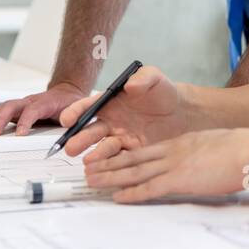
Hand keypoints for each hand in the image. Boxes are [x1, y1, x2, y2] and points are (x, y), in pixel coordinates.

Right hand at [0, 81, 85, 135]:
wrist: (66, 92)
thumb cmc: (70, 104)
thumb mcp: (77, 111)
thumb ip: (74, 120)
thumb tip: (69, 129)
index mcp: (46, 102)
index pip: (33, 110)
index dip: (26, 121)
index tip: (20, 134)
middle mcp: (30, 100)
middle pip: (11, 107)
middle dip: (0, 120)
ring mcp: (21, 104)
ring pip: (2, 108)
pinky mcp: (15, 109)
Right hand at [56, 65, 187, 156]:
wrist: (182, 112)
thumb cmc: (162, 92)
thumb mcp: (154, 78)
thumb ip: (143, 78)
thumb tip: (130, 85)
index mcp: (109, 103)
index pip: (88, 107)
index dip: (75, 112)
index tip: (66, 120)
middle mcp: (110, 122)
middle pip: (90, 131)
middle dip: (79, 139)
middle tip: (71, 147)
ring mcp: (120, 139)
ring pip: (103, 148)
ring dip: (94, 155)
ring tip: (88, 161)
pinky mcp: (131, 153)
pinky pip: (120, 160)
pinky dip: (112, 166)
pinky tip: (107, 170)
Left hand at [81, 128, 248, 202]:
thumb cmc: (241, 151)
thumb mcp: (214, 147)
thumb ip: (200, 156)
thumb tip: (199, 167)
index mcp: (180, 143)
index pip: (145, 151)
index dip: (123, 155)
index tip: (108, 160)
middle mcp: (172, 151)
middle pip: (132, 159)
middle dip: (108, 165)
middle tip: (88, 170)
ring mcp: (174, 164)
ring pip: (134, 172)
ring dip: (110, 177)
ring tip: (91, 181)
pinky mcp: (180, 179)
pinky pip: (149, 188)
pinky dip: (131, 193)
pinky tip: (117, 197)